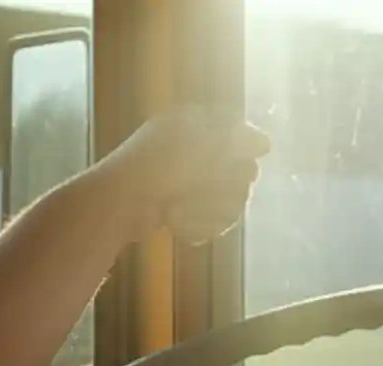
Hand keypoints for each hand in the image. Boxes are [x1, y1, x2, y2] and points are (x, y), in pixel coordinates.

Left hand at [97, 106, 270, 244]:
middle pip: (240, 171)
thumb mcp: (202, 145)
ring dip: (209, 209)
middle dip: (226, 186)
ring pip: (230, 201)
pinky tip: (177, 224)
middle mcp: (193, 150)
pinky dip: (198, 224)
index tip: (245, 158)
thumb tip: (265, 142)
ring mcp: (187, 183)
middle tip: (205, 187)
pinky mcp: (183, 209)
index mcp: (193, 124)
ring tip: (182, 210)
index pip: (236, 131)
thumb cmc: (158, 167)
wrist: (117, 205)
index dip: (244, 148)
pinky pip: (211, 220)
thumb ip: (238, 141)